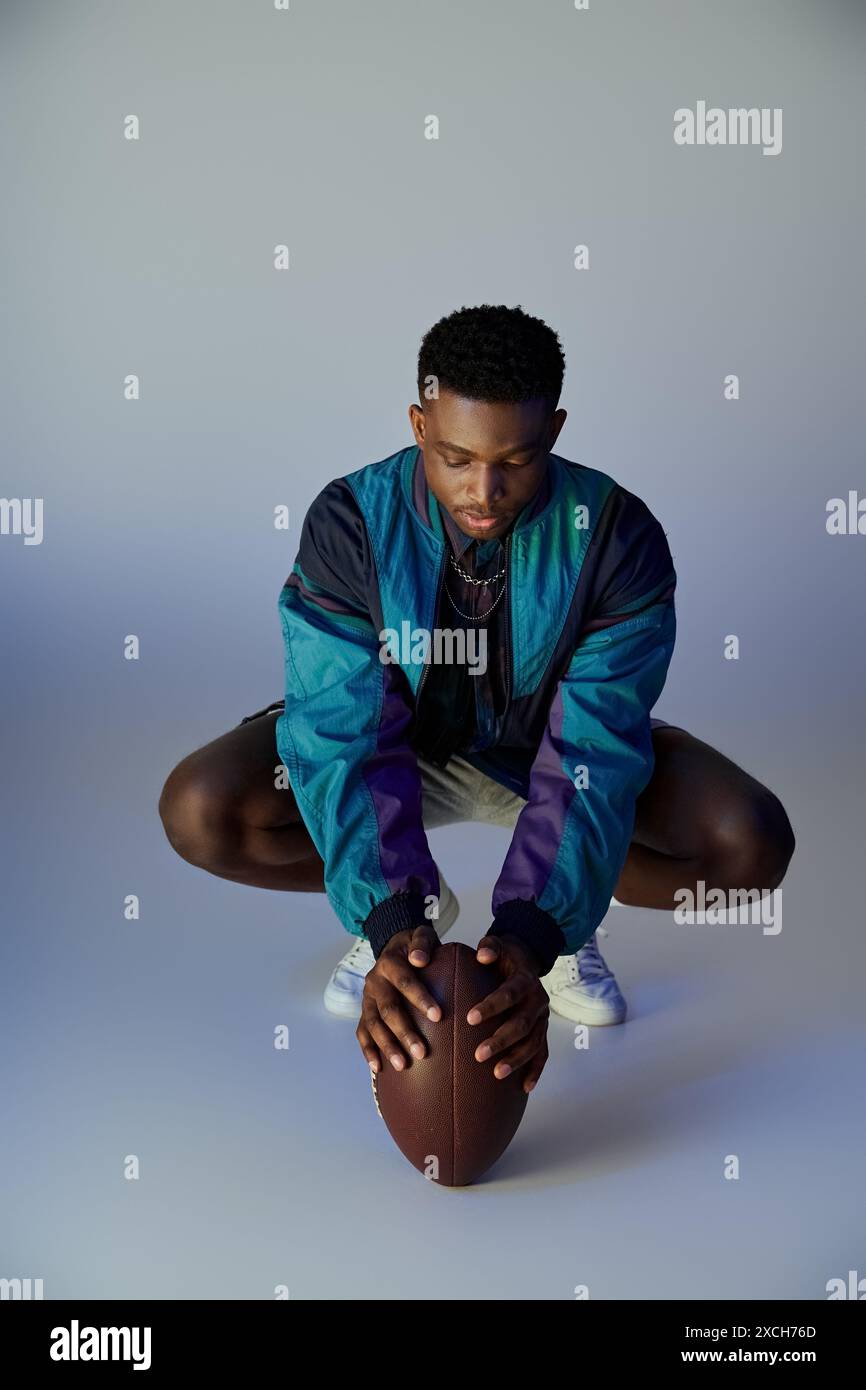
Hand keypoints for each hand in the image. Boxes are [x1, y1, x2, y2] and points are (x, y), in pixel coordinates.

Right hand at [356, 925, 441, 1075]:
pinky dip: (368, 1051)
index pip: (404, 981)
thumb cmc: (415, 947)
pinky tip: (378, 1068)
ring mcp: (367, 998)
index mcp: (389, 963)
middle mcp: (374, 982)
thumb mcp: (421, 935)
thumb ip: (422, 943)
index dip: (420, 998)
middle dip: (404, 1032)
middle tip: (422, 1052)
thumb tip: (420, 959)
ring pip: (373, 1025)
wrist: (394, 948)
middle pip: (388, 1009)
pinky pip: (362, 1033)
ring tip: (402, 1065)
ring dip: (387, 1046)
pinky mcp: (365, 1011)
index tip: (438, 1015)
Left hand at [468, 933, 549, 1094]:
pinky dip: (535, 1070)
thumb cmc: (504, 956)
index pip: (510, 994)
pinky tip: (524, 1087)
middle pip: (522, 1024)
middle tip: (478, 1055)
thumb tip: (482, 955)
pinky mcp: (542, 1031)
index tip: (470, 1018)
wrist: (526, 961)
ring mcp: (542, 1018)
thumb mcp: (497, 944)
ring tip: (496, 1073)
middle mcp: (538, 1000)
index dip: (492, 1006)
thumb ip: (489, 947)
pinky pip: (543, 1054)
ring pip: (533, 1043)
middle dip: (501, 1041)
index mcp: (526, 980)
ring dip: (516, 1059)